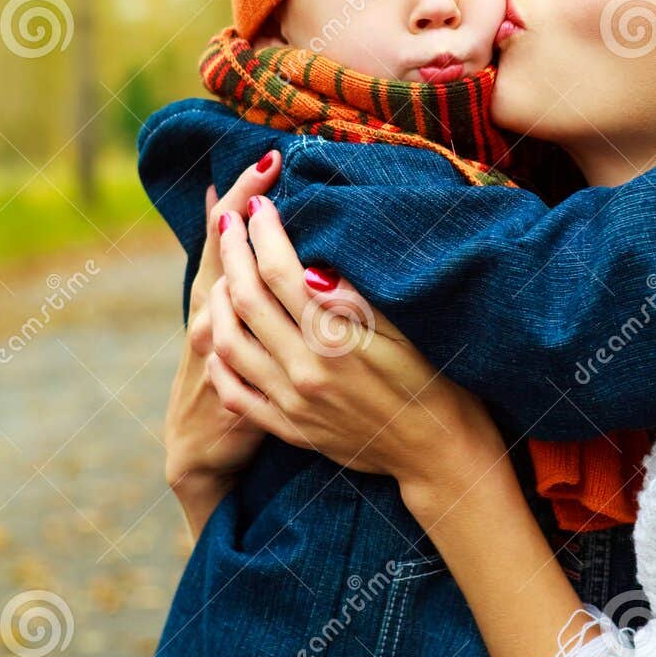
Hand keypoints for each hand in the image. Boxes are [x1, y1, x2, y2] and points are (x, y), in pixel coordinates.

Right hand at [163, 152, 281, 532]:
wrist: (200, 450)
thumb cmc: (224, 378)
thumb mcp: (229, 326)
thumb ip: (246, 280)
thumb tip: (259, 221)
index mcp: (213, 300)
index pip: (225, 235)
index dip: (241, 195)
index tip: (267, 157)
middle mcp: (208, 319)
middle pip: (224, 251)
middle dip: (243, 204)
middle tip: (270, 159)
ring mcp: (216, 354)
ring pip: (227, 294)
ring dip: (245, 254)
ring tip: (267, 210)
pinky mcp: (235, 392)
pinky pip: (247, 353)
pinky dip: (256, 328)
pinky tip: (280, 300)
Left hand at [205, 198, 505, 515]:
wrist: (436, 450)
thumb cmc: (433, 379)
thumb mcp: (406, 333)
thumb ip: (355, 300)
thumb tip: (312, 267)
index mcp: (336, 340)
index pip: (280, 272)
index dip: (264, 233)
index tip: (260, 206)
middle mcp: (306, 371)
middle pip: (247, 299)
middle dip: (233, 252)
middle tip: (231, 222)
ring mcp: (292, 403)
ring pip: (229, 343)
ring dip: (219, 301)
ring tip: (225, 273)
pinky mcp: (289, 427)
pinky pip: (235, 393)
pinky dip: (219, 361)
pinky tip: (222, 338)